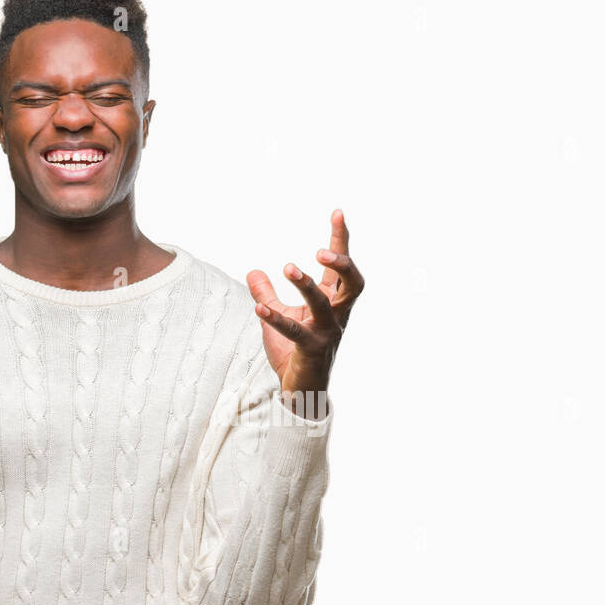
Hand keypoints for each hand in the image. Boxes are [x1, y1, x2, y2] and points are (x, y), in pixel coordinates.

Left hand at [246, 209, 363, 418]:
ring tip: (289, 268)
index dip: (341, 240)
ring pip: (325, 305)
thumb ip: (267, 295)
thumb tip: (253, 271)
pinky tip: (258, 308)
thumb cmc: (294, 353)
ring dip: (307, 285)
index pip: (340, 268)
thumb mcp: (277, 318)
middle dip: (342, 263)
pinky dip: (277, 318)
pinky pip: (295, 332)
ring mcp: (327, 334)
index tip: (338, 213)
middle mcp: (336, 316)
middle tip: (322, 249)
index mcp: (332, 303)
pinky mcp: (312, 351)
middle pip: (352, 284)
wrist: (300, 391)